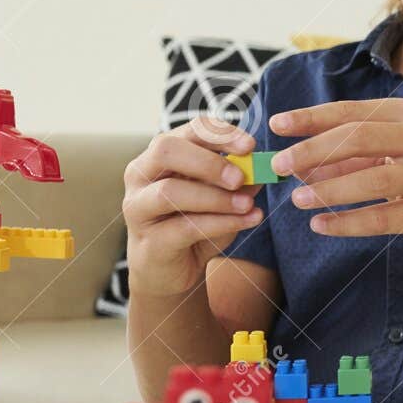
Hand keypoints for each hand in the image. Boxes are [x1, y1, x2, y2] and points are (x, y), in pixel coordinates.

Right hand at [122, 119, 262, 297]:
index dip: (220, 134)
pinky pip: (184, 226)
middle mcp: (142, 175)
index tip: (250, 146)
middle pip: (167, 150)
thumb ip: (240, 180)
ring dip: (215, 197)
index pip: (188, 131)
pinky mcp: (149, 240)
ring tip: (248, 204)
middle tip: (241, 177)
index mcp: (161, 156)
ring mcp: (138, 207)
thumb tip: (264, 166)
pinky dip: (221, 223)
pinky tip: (249, 221)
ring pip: (170, 192)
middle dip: (208, 162)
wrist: (172, 272)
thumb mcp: (222, 198)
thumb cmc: (196, 225)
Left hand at [270, 98, 402, 258]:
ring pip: (373, 179)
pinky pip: (385, 218)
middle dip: (314, 151)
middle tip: (281, 165)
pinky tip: (321, 225)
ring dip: (329, 189)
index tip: (278, 124)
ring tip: (297, 199)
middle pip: (360, 138)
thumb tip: (302, 163)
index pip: (355, 111)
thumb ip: (359, 154)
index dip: (312, 117)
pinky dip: (349, 223)